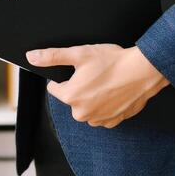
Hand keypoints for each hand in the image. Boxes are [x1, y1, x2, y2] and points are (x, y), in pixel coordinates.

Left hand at [27, 44, 169, 127]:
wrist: (143, 71)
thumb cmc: (112, 61)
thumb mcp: (79, 54)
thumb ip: (52, 56)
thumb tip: (31, 57)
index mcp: (71, 97)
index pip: (54, 89)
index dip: (64, 77)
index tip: (78, 71)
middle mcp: (83, 113)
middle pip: (71, 99)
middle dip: (79, 88)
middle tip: (94, 75)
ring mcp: (99, 119)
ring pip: (87, 108)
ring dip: (92, 98)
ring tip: (105, 82)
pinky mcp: (114, 121)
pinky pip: (102, 115)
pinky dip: (105, 105)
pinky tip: (113, 92)